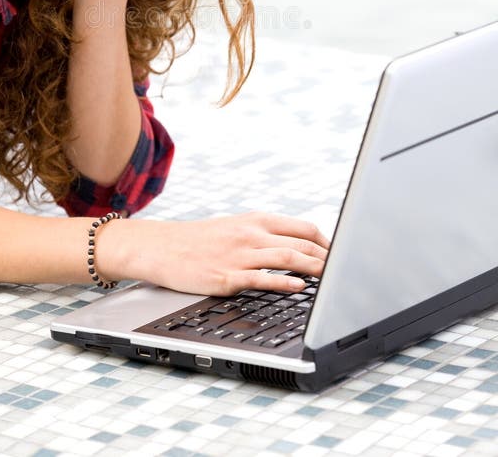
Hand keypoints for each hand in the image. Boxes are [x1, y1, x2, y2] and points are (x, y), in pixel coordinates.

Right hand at [97, 211, 329, 295]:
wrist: (160, 247)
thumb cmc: (199, 240)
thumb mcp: (235, 226)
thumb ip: (264, 234)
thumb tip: (297, 245)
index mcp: (256, 220)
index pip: (303, 227)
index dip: (327, 242)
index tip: (342, 255)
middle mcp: (251, 233)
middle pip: (301, 243)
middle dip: (329, 257)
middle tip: (347, 271)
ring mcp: (239, 254)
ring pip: (287, 258)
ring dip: (315, 268)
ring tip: (334, 278)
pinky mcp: (227, 276)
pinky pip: (262, 278)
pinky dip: (284, 281)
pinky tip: (300, 286)